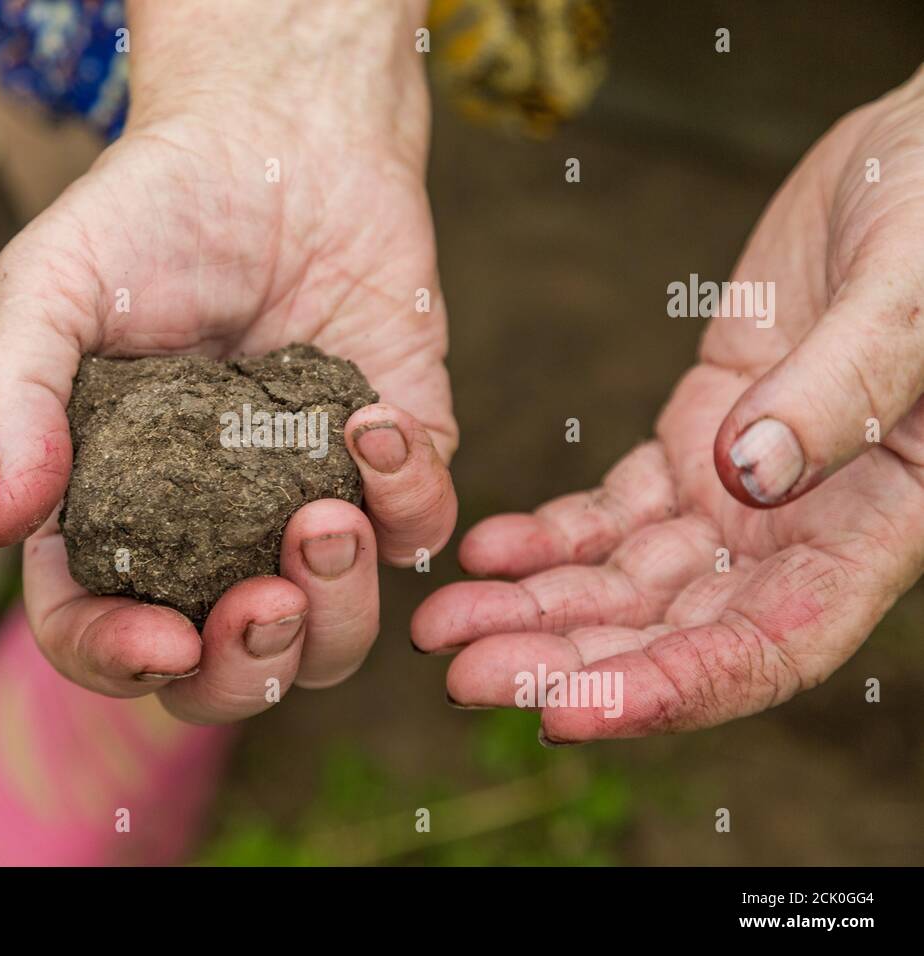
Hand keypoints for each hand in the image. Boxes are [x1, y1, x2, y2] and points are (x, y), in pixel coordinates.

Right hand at [0, 0, 456, 723]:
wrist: (278, 139)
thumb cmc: (150, 215)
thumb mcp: (48, 288)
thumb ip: (8, 396)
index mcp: (108, 513)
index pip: (97, 629)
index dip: (120, 659)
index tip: (163, 638)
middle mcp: (208, 534)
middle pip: (228, 669)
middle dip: (249, 668)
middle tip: (266, 605)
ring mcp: (304, 507)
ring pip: (335, 634)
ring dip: (339, 608)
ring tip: (328, 522)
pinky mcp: (392, 466)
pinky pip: (419, 530)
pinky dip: (410, 499)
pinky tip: (374, 425)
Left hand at [414, 68, 923, 741]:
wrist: (922, 159)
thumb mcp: (913, 292)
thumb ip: (843, 386)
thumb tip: (754, 479)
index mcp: (880, 522)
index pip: (767, 647)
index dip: (667, 690)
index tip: (562, 712)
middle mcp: (805, 528)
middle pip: (673, 629)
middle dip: (566, 658)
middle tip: (464, 672)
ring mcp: (744, 487)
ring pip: (628, 579)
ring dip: (536, 607)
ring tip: (444, 622)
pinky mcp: (698, 434)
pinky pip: (614, 509)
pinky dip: (548, 534)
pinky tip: (485, 546)